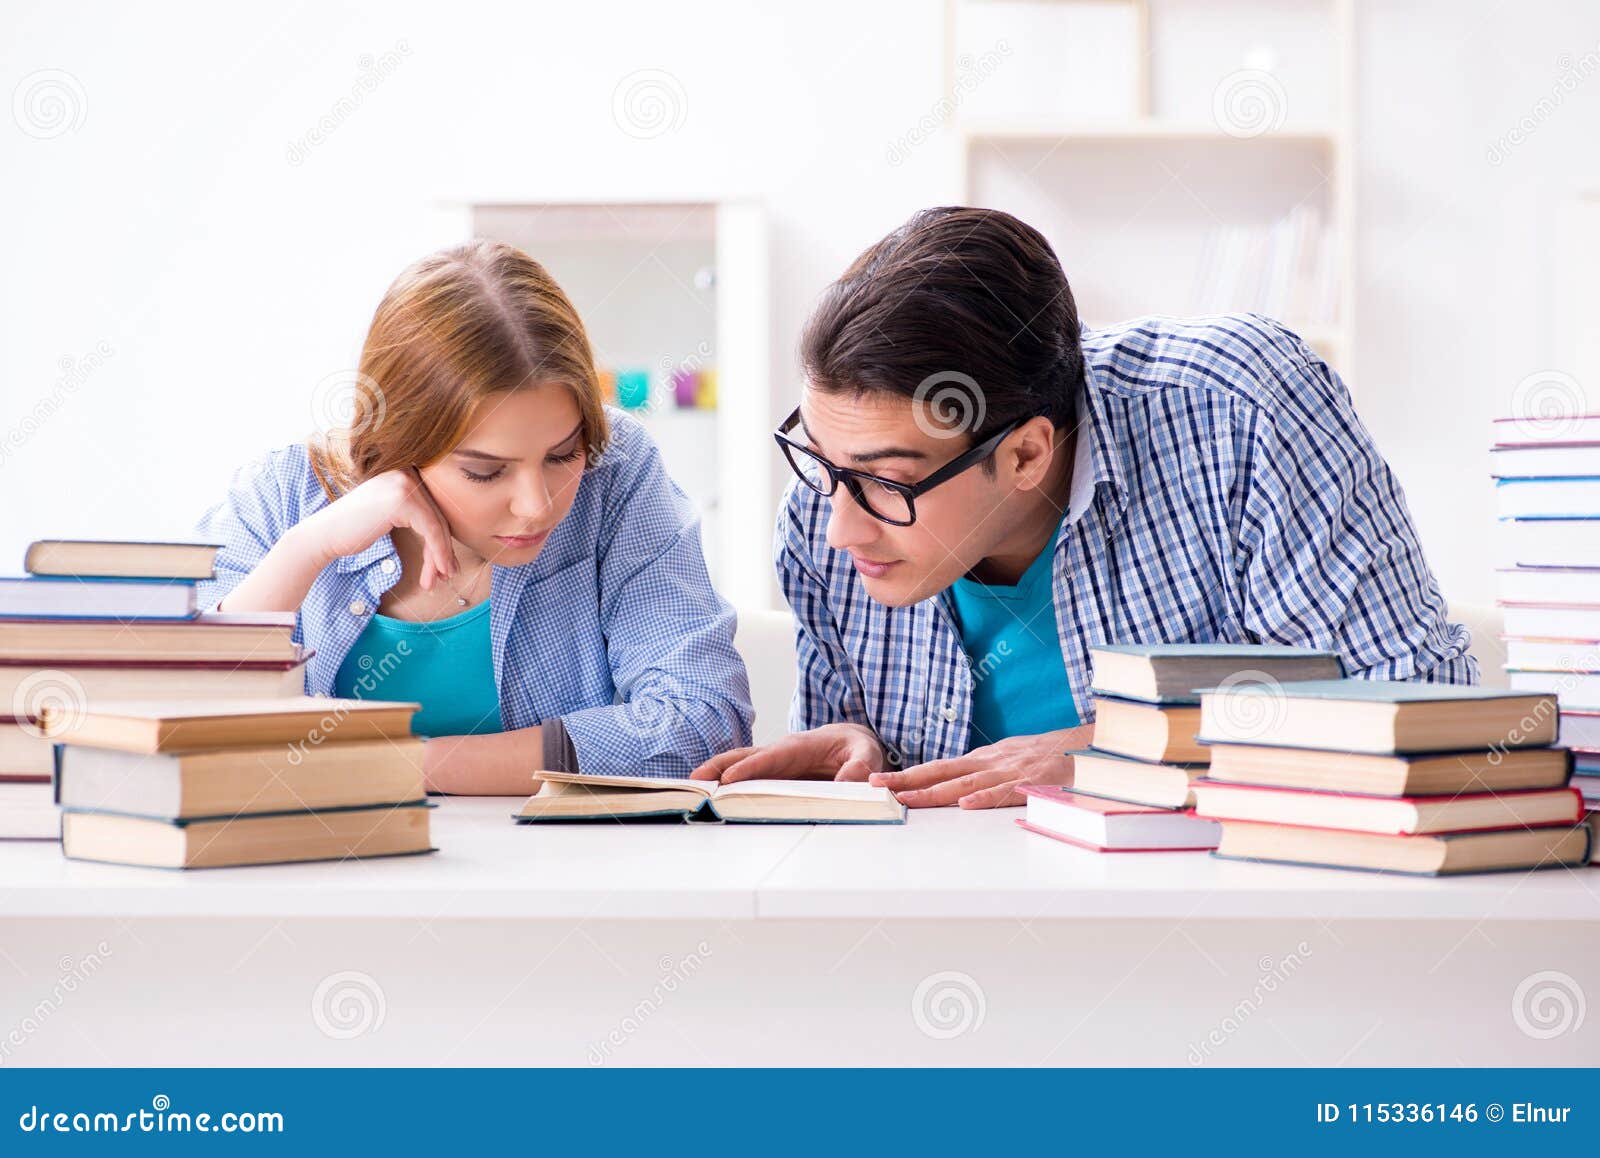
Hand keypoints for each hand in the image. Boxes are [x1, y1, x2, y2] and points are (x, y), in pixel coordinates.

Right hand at [298, 468, 459, 589]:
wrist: (323, 535)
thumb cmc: (354, 530)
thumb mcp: (390, 516)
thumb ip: (415, 515)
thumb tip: (448, 536)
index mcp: (404, 472)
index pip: (433, 508)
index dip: (442, 539)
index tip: (446, 564)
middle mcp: (406, 472)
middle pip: (437, 517)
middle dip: (443, 551)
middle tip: (447, 575)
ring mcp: (404, 484)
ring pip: (437, 525)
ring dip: (440, 557)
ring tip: (440, 580)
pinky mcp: (403, 500)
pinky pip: (431, 530)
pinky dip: (437, 554)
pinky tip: (435, 573)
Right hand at [689, 723, 885, 783]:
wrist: (853, 742)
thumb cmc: (858, 747)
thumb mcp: (867, 754)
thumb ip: (860, 766)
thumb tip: (848, 783)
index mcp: (801, 746)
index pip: (772, 757)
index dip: (750, 767)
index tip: (729, 779)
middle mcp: (782, 753)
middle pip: (745, 758)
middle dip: (720, 767)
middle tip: (695, 781)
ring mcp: (775, 764)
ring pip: (740, 766)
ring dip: (717, 776)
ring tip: (694, 789)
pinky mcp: (774, 775)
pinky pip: (748, 778)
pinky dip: (728, 784)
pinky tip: (712, 796)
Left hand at [868, 723, 1094, 808]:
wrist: (1090, 744)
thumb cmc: (1051, 754)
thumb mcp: (1011, 759)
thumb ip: (986, 772)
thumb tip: (958, 788)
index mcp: (984, 759)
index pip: (939, 768)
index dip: (908, 775)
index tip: (878, 782)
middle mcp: (991, 762)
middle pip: (942, 772)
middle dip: (907, 781)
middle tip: (876, 787)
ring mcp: (1012, 771)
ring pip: (967, 783)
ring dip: (935, 792)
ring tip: (907, 800)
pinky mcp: (1035, 781)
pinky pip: (1007, 792)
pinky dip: (986, 798)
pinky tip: (966, 806)